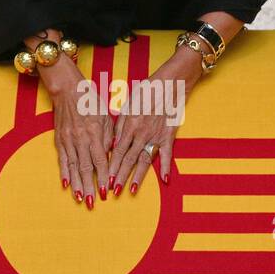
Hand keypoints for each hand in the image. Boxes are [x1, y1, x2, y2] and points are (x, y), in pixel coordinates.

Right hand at [43, 55, 111, 208]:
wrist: (68, 91)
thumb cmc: (91, 102)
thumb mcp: (106, 117)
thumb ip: (109, 138)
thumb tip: (110, 157)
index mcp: (95, 133)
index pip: (101, 161)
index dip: (104, 178)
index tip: (107, 191)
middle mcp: (81, 139)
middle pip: (86, 168)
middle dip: (90, 187)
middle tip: (93, 203)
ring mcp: (68, 140)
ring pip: (73, 167)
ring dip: (77, 184)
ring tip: (80, 198)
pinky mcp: (59, 140)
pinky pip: (62, 160)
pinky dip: (64, 173)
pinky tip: (66, 184)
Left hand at [108, 46, 203, 195]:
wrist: (170, 82)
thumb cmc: (147, 90)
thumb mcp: (128, 104)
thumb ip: (120, 125)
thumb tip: (113, 144)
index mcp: (129, 125)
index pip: (117, 151)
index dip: (110, 166)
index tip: (104, 178)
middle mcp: (141, 133)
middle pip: (128, 159)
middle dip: (119, 176)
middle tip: (112, 191)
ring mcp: (155, 135)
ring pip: (144, 160)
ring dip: (137, 176)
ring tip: (130, 190)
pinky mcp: (169, 135)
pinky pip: (167, 154)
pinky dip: (166, 167)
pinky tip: (165, 180)